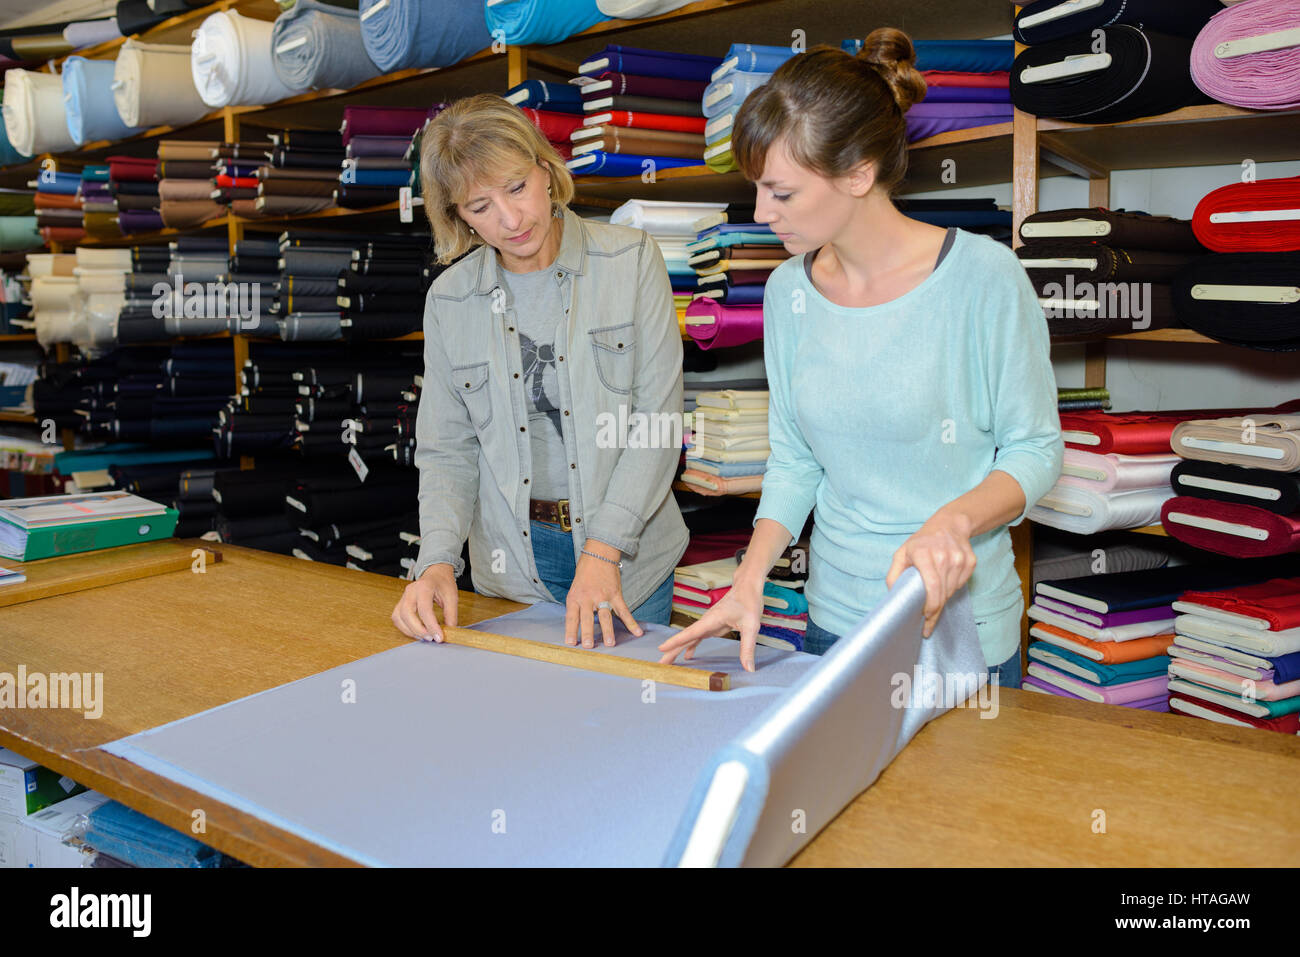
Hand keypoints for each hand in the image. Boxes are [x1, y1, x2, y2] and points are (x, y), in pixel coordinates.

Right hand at [392, 562, 458, 642]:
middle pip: (407, 613)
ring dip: (410, 631)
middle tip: (431, 638)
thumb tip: (450, 631)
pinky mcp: (400, 603)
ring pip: (398, 617)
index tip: (439, 637)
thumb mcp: (452, 596)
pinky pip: (397, 618)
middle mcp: (410, 591)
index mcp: (424, 587)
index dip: (431, 626)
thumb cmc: (443, 583)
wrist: (435, 574)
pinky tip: (417, 632)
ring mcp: (403, 597)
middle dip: (418, 630)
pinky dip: (405, 628)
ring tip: (425, 636)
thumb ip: (451, 614)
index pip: (424, 609)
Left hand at [565, 541, 642, 647]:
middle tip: (589, 646)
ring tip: (610, 644)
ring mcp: (602, 596)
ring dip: (608, 631)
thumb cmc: (584, 574)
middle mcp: (588, 598)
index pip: (571, 617)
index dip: (570, 630)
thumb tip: (578, 626)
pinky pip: (624, 611)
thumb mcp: (575, 589)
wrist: (598, 555)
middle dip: (588, 633)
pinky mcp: (615, 594)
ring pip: (606, 616)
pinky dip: (631, 622)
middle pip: (587, 618)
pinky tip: (637, 632)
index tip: (571, 643)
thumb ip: (577, 606)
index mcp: (575, 597)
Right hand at [658, 573, 764, 671]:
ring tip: (668, 662)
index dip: (675, 641)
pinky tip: (688, 655)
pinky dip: (691, 646)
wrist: (747, 587)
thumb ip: (747, 648)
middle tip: (661, 664)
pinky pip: (698, 637)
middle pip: (685, 638)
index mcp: (711, 620)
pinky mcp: (712, 625)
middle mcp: (706, 622)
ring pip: (689, 638)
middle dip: (672, 650)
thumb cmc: (748, 602)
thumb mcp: (751, 626)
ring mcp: (708, 623)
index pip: (690, 633)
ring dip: (678, 649)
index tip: (661, 648)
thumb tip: (749, 669)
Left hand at [885, 512, 975, 637]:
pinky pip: (961, 584)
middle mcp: (944, 556)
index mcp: (924, 554)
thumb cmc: (922, 542)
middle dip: (935, 609)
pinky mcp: (971, 562)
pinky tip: (945, 579)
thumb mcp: (902, 553)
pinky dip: (952, 587)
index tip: (925, 618)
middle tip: (928, 620)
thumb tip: (894, 595)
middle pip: (943, 593)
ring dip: (943, 598)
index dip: (930, 606)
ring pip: (952, 590)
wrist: (949, 525)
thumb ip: (894, 574)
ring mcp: (960, 559)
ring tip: (934, 595)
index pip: (932, 586)